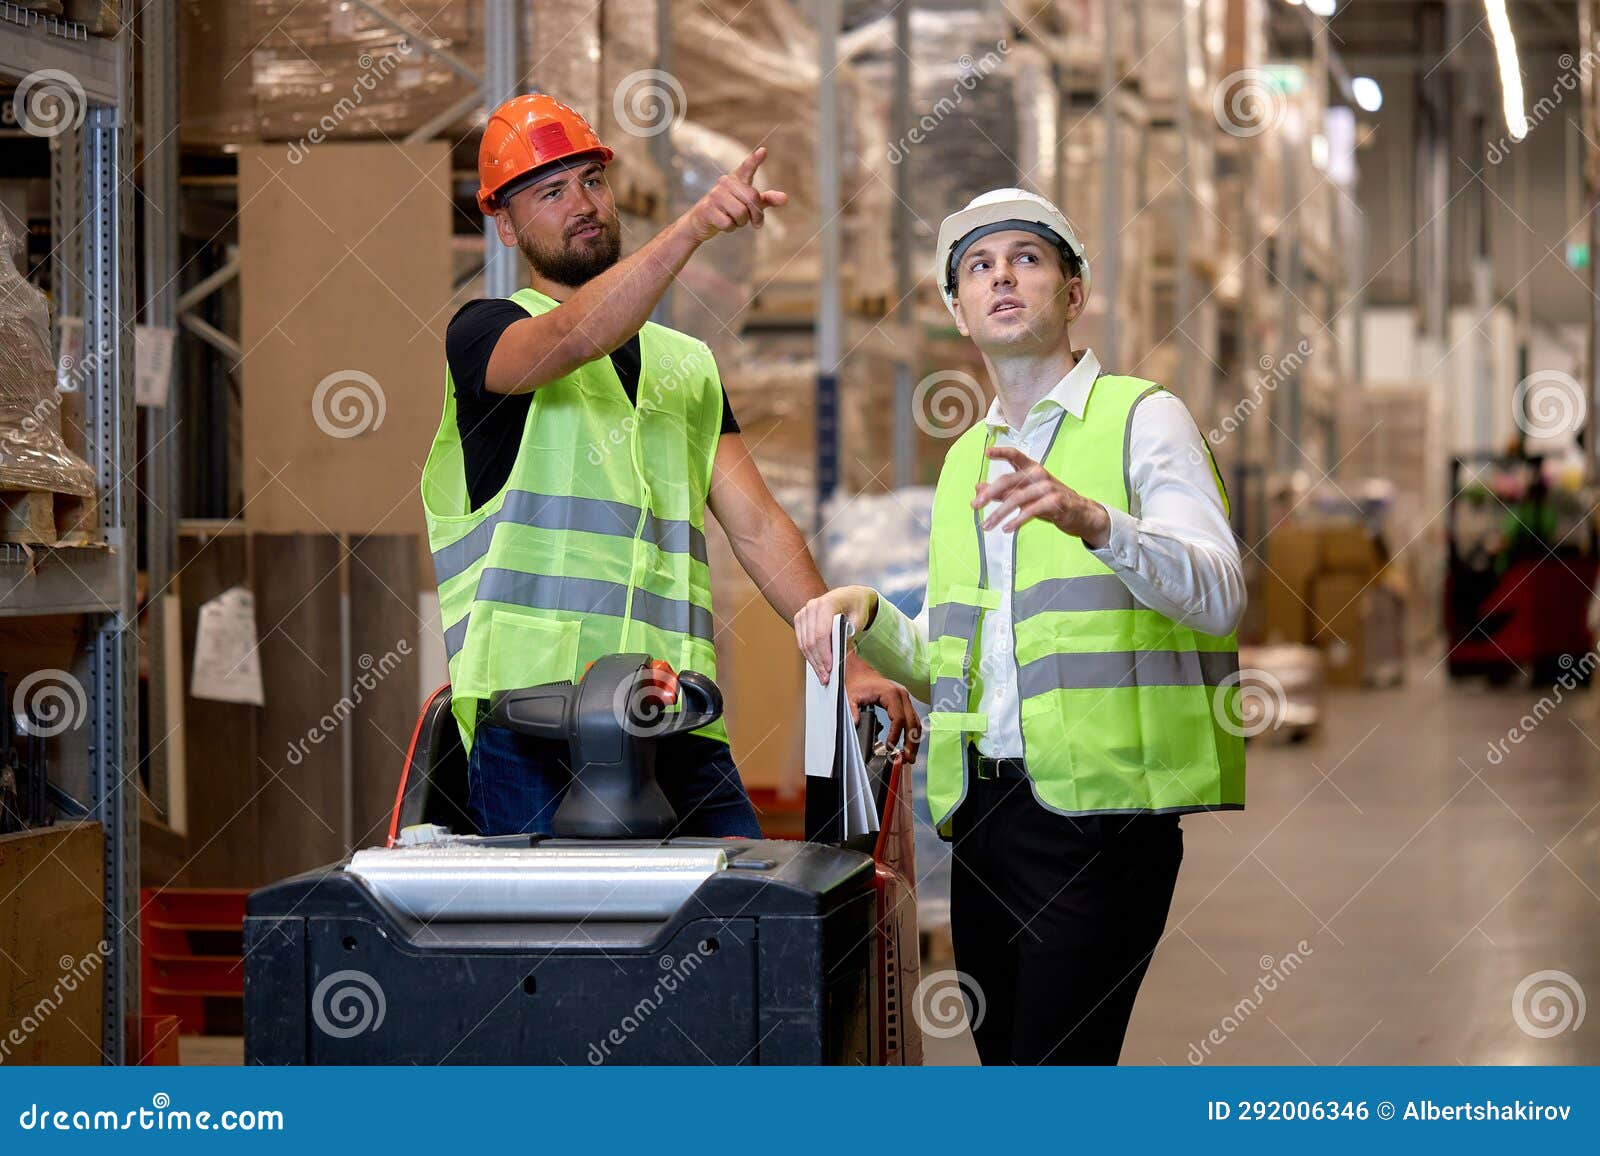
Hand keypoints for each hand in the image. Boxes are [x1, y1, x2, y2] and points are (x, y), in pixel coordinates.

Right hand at [684, 147, 788, 241]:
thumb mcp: (749, 204)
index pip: (747, 168)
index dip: (755, 160)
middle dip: (757, 215)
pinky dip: (730, 229)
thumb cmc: (729, 209)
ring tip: (734, 220)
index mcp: (736, 179)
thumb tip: (786, 199)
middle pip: (752, 198)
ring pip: (741, 213)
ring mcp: (715, 195)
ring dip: (741, 223)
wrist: (701, 221)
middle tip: (755, 223)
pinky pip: (729, 224)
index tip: (764, 152)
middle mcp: (725, 183)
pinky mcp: (707, 209)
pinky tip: (723, 224)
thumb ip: (766, 200)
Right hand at [794, 585, 878, 683]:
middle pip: (811, 641)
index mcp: (827, 603)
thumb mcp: (859, 620)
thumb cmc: (856, 607)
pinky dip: (809, 655)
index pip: (822, 633)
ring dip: (813, 661)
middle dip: (819, 661)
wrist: (849, 596)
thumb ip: (849, 634)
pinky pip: (801, 641)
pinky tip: (816, 665)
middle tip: (826, 677)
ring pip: (804, 643)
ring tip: (822, 675)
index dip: (825, 653)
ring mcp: (804, 612)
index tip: (830, 668)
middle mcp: (812, 606)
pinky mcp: (800, 619)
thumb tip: (839, 653)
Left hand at [843, 658, 920, 760]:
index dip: (896, 735)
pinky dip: (912, 734)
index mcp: (891, 694)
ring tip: (909, 757)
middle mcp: (902, 696)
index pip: (899, 719)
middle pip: (912, 723)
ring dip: (914, 740)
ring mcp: (905, 700)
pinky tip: (908, 746)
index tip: (889, 747)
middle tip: (907, 759)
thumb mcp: (851, 696)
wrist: (861, 673)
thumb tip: (856, 724)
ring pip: (916, 723)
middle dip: (911, 742)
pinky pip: (913, 720)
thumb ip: (852, 710)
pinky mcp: (904, 704)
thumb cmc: (858, 683)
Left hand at [974, 445, 1110, 545]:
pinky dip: (1016, 521)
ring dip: (998, 514)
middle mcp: (1039, 474)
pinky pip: (1030, 511)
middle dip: (988, 494)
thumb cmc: (1049, 501)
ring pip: (1016, 499)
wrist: (1080, 513)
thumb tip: (977, 488)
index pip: (1015, 455)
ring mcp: (1048, 487)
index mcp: (1031, 468)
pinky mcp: (1055, 501)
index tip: (986, 452)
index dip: (1001, 452)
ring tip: (986, 526)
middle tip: (974, 506)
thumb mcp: (1025, 495)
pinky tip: (1007, 529)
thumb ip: (1002, 491)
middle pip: (1008, 481)